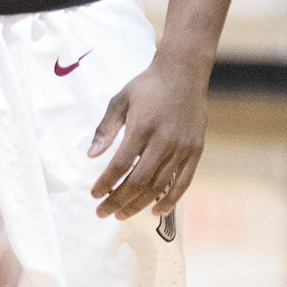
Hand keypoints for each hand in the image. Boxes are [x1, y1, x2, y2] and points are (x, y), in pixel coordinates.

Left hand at [88, 52, 210, 218]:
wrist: (183, 73)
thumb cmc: (147, 86)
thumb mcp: (120, 99)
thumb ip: (106, 128)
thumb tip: (91, 155)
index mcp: (142, 126)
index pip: (121, 164)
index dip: (106, 183)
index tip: (94, 194)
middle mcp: (164, 140)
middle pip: (138, 181)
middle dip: (117, 200)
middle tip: (102, 212)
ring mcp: (182, 147)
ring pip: (159, 186)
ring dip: (138, 204)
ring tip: (121, 213)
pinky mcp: (195, 151)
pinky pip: (183, 183)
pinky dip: (170, 201)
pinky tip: (155, 210)